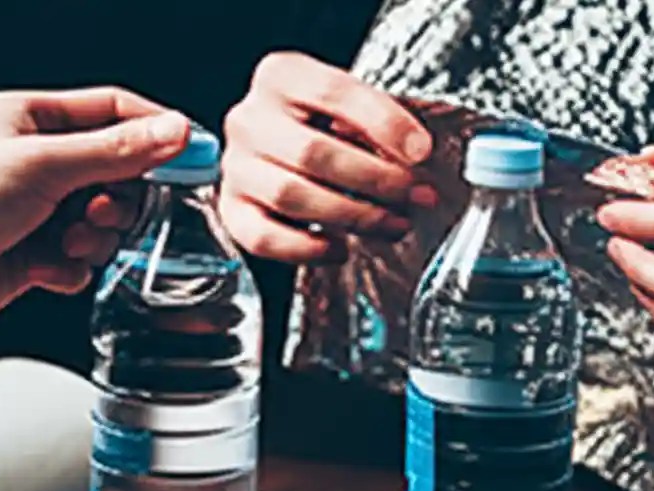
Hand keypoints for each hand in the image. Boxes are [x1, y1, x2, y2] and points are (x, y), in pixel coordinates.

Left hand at [0, 87, 189, 367]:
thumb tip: (172, 131)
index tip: (192, 156)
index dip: (156, 132)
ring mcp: (33, 210)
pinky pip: (80, 259)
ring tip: (63, 241)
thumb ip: (114, 152)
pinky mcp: (29, 255)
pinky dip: (71, 266)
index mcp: (31, 119)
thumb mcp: (41, 166)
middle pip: (116, 172)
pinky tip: (43, 269)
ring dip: (95, 237)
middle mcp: (35, 162)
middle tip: (97, 211)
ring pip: (102, 220)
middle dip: (118, 199)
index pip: (114, 112)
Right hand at [215, 51, 436, 262]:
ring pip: (292, 196)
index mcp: (280, 76)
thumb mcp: (349, 109)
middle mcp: (249, 118)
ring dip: (353, 216)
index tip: (421, 152)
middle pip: (313, 152)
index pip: (334, 92)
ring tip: (392, 224)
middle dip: (377, 179)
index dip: (384, 123)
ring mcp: (236, 166)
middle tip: (416, 195)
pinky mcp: (232, 210)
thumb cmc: (320, 128)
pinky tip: (340, 248)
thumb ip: (378, 124)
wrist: (273, 152)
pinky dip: (307, 249)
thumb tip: (417, 158)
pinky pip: (264, 238)